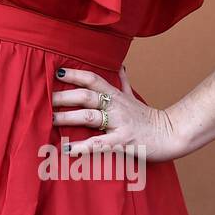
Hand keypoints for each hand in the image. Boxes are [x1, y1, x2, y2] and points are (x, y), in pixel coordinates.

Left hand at [51, 64, 186, 162]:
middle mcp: (116, 106)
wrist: (172, 135)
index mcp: (116, 95)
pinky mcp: (124, 142)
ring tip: (49, 120)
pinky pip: (101, 144)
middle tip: (42, 99)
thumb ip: (122, 82)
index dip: (75, 74)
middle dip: (63, 97)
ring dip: (68, 118)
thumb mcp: (133, 97)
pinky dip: (83, 147)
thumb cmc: (148, 117)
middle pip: (86, 96)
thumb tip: (120, 65)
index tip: (56, 72)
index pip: (92, 79)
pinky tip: (68, 149)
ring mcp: (120, 124)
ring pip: (90, 117)